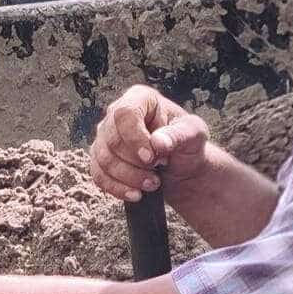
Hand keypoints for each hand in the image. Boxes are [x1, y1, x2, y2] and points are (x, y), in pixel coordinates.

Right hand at [89, 85, 210, 203]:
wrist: (180, 165)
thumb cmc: (187, 143)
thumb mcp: (194, 135)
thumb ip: (179, 135)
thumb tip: (158, 142)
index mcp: (140, 98)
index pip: (125, 114)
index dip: (135, 139)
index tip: (152, 159)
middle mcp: (116, 113)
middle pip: (112, 140)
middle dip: (134, 164)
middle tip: (157, 176)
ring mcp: (104, 136)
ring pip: (104, 160)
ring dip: (128, 178)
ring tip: (152, 185)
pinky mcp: (99, 157)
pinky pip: (98, 175)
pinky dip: (116, 188)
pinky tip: (135, 194)